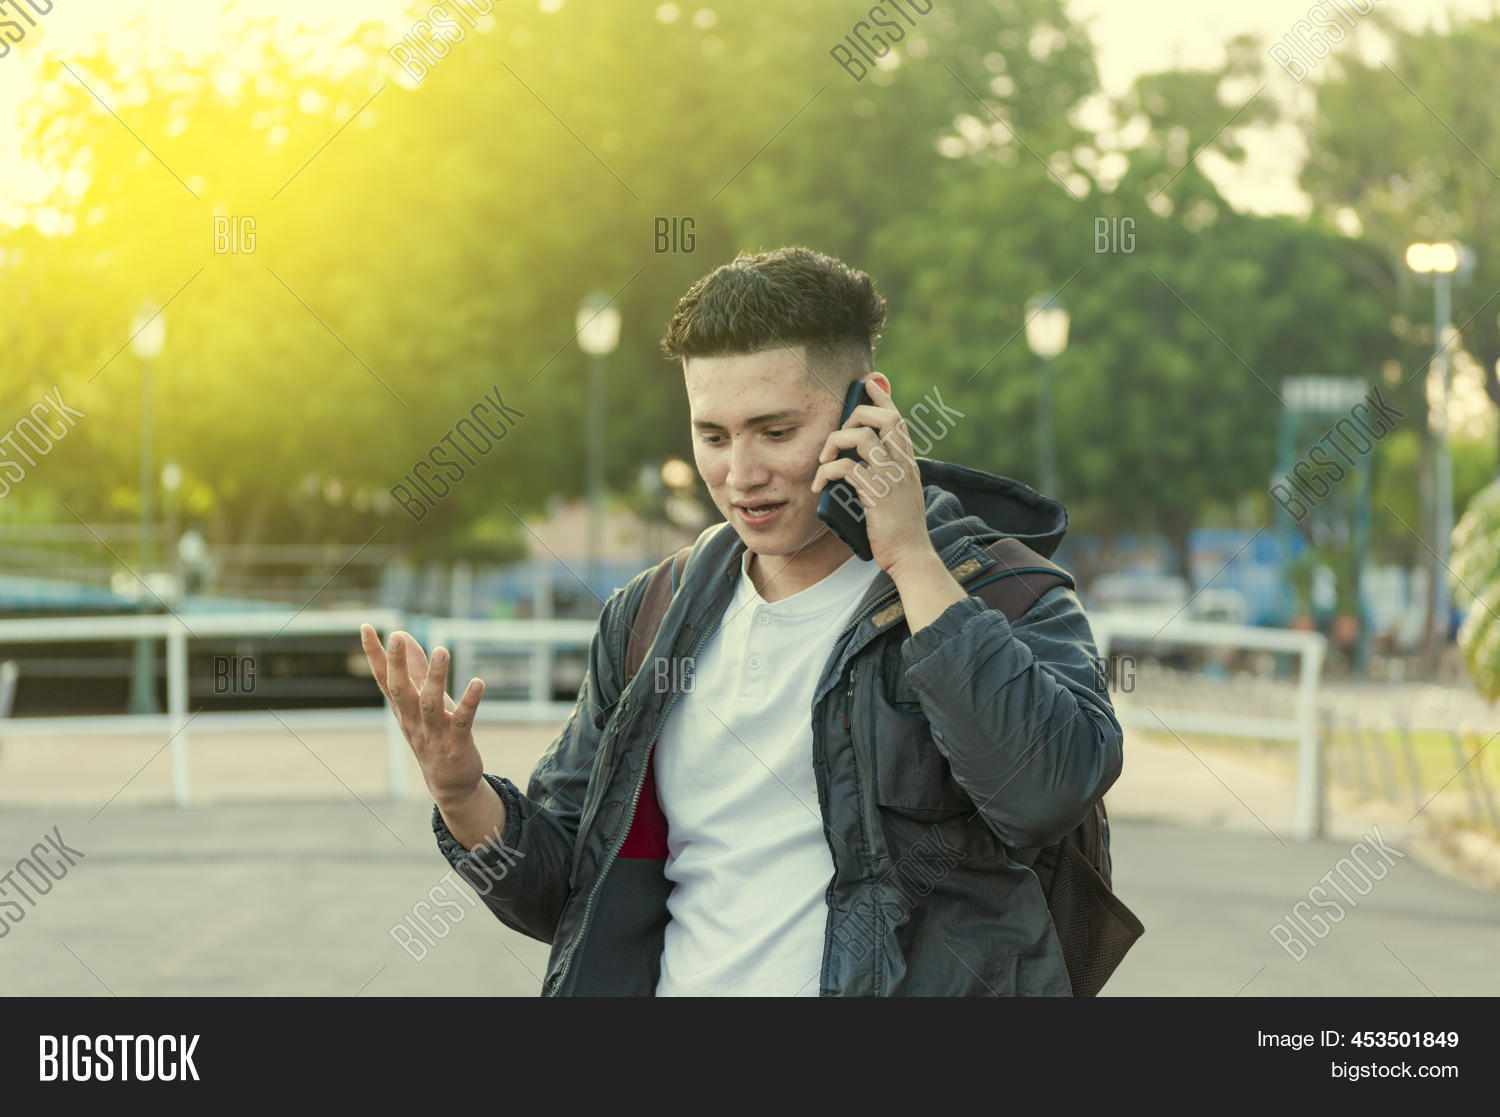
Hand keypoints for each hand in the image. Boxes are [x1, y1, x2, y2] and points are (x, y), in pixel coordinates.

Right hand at [360, 624, 484, 807]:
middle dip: (397, 664)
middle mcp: (413, 719)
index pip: (383, 678)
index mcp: (403, 708)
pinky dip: (469, 702)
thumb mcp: (422, 700)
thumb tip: (403, 634)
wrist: (449, 783)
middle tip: (396, 636)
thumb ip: (413, 668)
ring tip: (441, 650)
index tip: (366, 627)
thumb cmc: (435, 733)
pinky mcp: (456, 743)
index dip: (374, 654)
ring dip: (434, 677)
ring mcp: (433, 732)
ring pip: (429, 703)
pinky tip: (478, 682)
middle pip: (400, 690)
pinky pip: (462, 720)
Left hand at [810, 374, 936, 574]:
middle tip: (837, 436)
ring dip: (835, 442)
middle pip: (885, 418)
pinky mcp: (877, 496)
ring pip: (862, 437)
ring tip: (823, 460)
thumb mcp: (898, 495)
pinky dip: (827, 472)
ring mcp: (892, 479)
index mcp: (908, 462)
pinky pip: (847, 469)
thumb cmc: (898, 530)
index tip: (865, 384)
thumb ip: (886, 474)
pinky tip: (818, 484)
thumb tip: (857, 462)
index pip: (898, 418)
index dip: (881, 397)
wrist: (910, 557)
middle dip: (856, 415)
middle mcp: (903, 465)